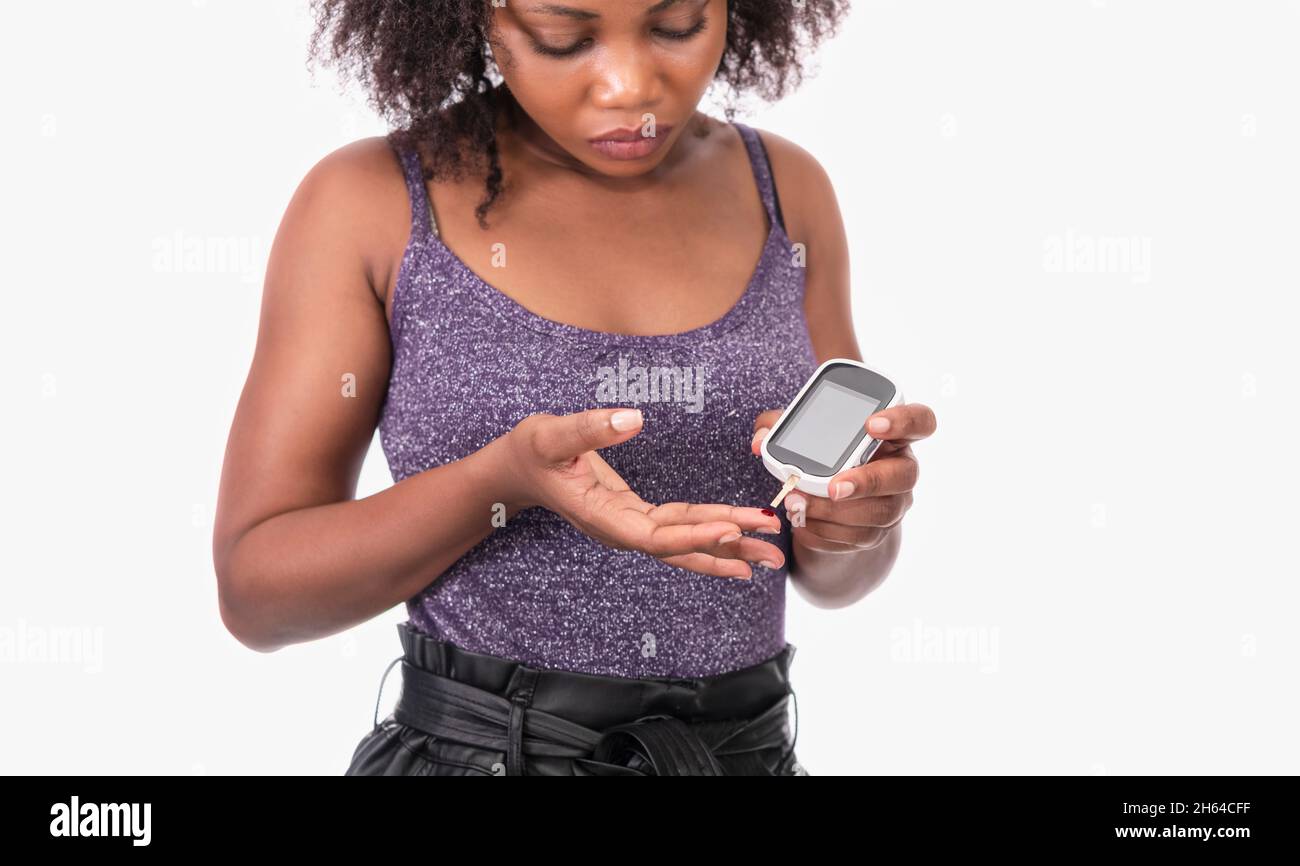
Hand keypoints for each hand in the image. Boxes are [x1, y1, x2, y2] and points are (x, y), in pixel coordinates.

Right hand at [502, 407, 783, 578]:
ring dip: (726, 547)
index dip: (694, 535)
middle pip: (680, 546)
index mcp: (601, 517)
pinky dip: (709, 533)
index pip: (655, 536)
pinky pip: (679, 529)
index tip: (731, 529)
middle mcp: (620, 529)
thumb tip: (632, 419)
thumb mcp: (550, 434)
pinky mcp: (636, 516)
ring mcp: (629, 526)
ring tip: (769, 554)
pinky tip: (736, 537)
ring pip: (684, 543)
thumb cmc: (530, 452)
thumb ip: (589, 428)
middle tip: (772, 551)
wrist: (515, 470)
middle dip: (727, 547)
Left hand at [751, 403, 935, 551]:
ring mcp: (893, 505)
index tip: (872, 424)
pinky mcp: (875, 534)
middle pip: (903, 476)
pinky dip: (824, 531)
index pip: (920, 421)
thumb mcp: (801, 433)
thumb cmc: (822, 455)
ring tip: (799, 503)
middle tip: (834, 487)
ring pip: (878, 514)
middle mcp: (901, 470)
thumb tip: (760, 441)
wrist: (827, 502)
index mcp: (893, 435)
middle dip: (868, 482)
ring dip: (836, 513)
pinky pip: (856, 538)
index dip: (903, 421)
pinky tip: (802, 522)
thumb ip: (779, 426)